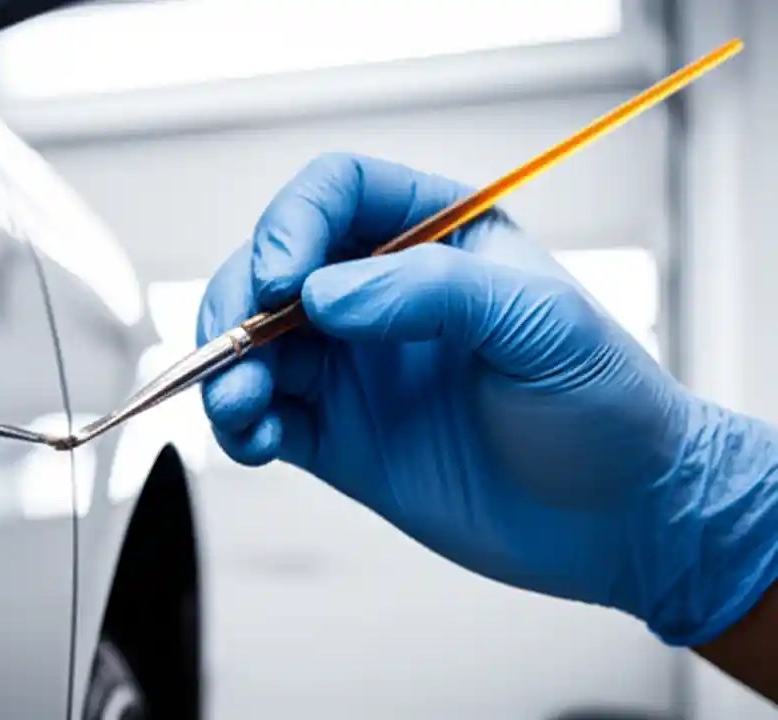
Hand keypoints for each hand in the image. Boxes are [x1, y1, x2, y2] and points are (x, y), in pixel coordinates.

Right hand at [199, 153, 777, 644]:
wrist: (619, 521)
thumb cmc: (605, 406)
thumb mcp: (541, 325)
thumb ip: (434, 293)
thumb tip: (320, 295)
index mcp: (434, 237)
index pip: (335, 193)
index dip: (293, 223)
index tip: (285, 279)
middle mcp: (379, 293)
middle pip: (270, 266)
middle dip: (237, 301)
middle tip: (237, 347)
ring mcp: (351, 366)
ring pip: (251, 344)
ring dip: (226, 368)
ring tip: (240, 407)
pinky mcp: (335, 436)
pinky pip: (262, 417)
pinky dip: (240, 426)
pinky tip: (255, 443)